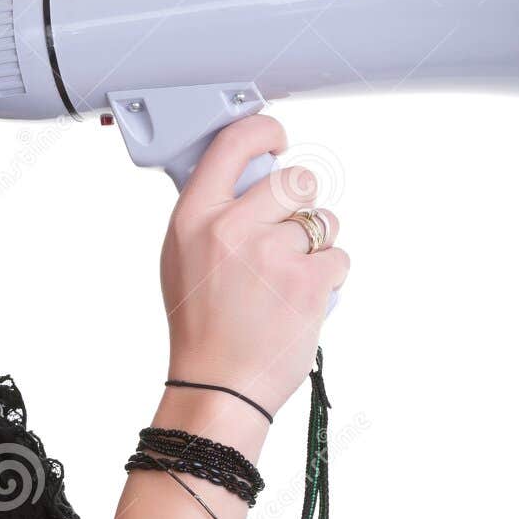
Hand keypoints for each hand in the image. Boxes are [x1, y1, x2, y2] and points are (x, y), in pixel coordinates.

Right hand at [159, 113, 349, 419]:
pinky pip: (339, 258)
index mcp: (194, 218)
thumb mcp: (180, 259)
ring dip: (318, 245)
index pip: (232, 144)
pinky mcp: (307, 281)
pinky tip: (302, 299)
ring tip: (290, 276)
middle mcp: (231, 228)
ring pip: (323, 220)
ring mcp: (271, 253)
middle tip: (290, 230)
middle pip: (294, 179)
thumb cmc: (201, 328)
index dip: (264, 131)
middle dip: (302, 201)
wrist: (219, 387)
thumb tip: (241, 180)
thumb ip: (208, 216)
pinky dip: (329, 279)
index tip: (277, 138)